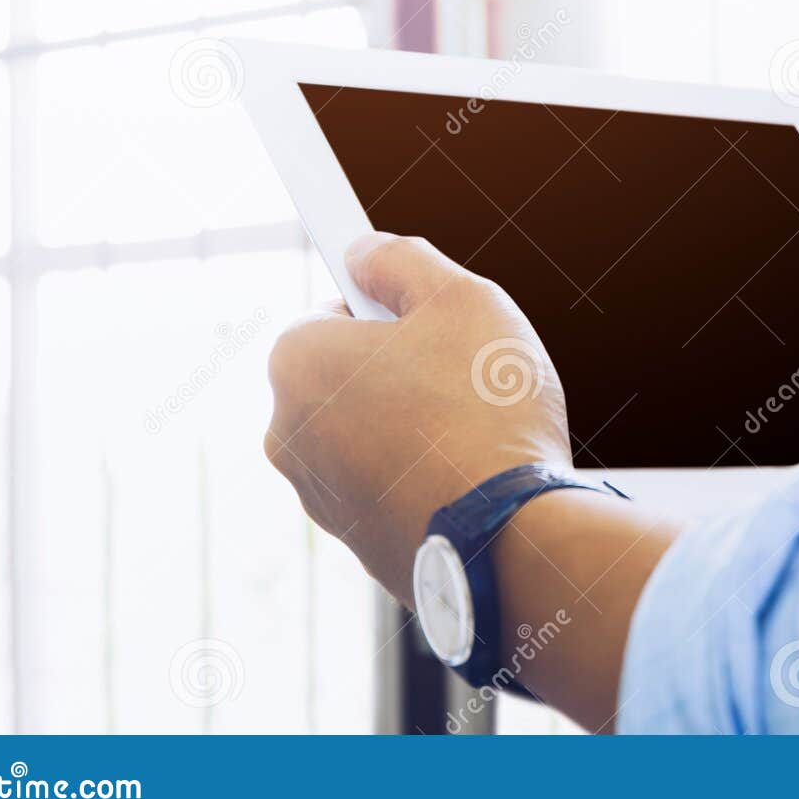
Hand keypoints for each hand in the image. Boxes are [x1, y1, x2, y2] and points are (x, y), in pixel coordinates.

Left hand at [263, 232, 570, 602]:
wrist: (511, 538)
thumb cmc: (484, 409)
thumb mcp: (460, 297)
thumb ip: (403, 260)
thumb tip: (364, 252)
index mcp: (296, 362)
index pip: (331, 309)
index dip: (387, 305)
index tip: (427, 314)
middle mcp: (287, 434)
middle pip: (347, 375)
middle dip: (400, 369)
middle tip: (463, 371)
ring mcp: (319, 499)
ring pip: (368, 434)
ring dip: (412, 423)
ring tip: (477, 428)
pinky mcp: (358, 546)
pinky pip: (390, 488)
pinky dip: (423, 476)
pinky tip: (472, 475)